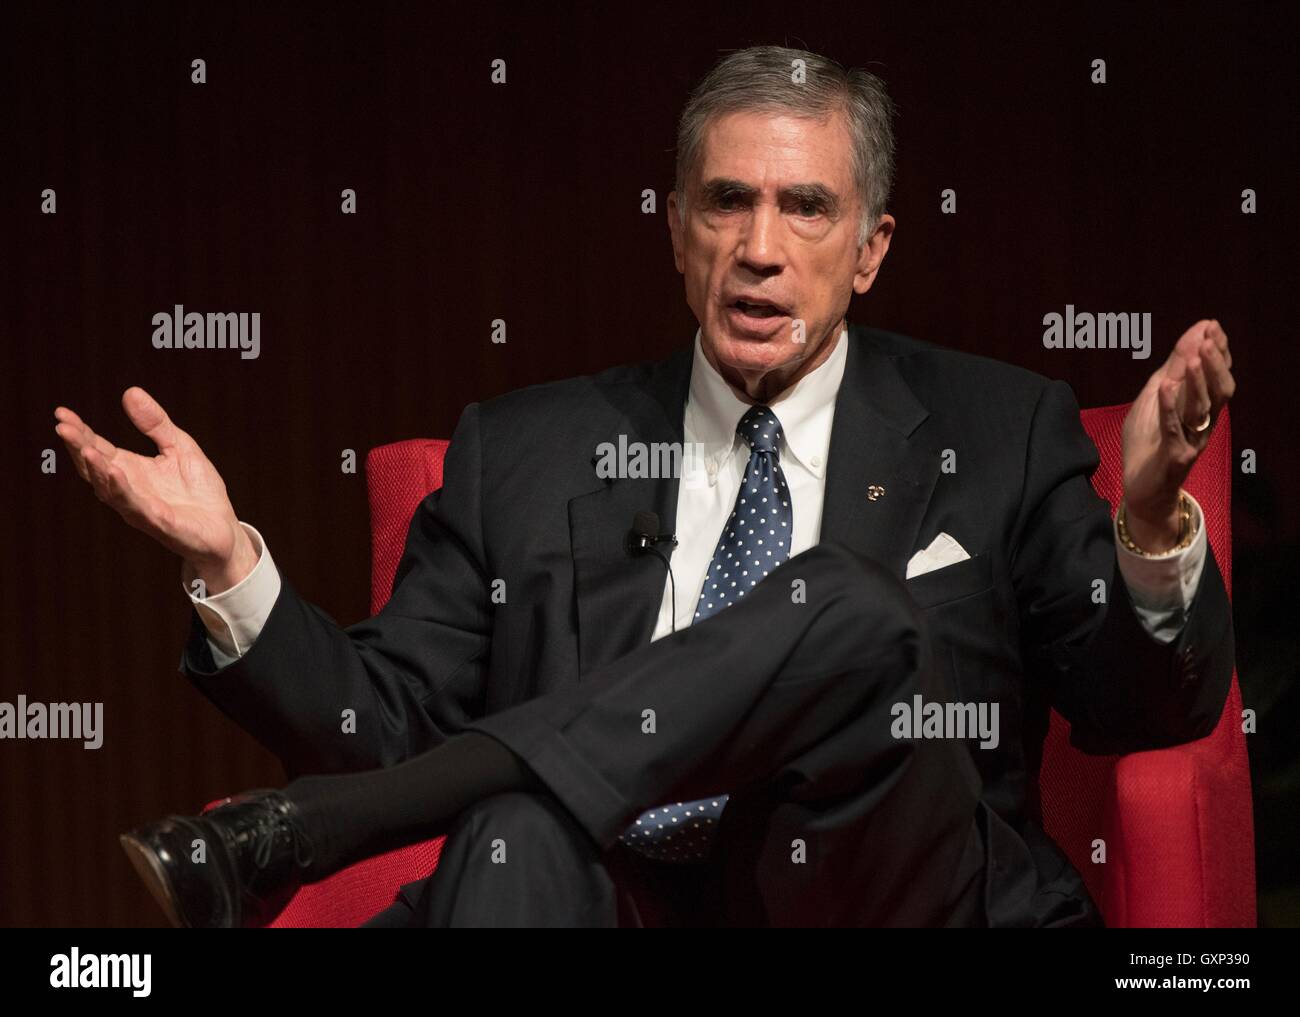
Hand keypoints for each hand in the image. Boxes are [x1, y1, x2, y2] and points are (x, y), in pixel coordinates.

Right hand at [54, 387, 258, 592]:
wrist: (223, 528)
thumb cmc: (198, 491)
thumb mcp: (179, 446)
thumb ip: (156, 423)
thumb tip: (130, 391)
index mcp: (130, 470)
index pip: (97, 448)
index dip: (80, 432)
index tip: (61, 413)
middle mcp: (128, 489)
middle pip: (95, 467)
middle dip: (78, 447)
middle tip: (62, 426)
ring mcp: (140, 508)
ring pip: (109, 489)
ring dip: (96, 469)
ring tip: (85, 448)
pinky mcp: (159, 522)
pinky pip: (136, 506)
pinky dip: (123, 490)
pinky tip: (115, 472)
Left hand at [1121, 319, 1235, 550]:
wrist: (1140, 489)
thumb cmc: (1148, 442)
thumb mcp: (1154, 401)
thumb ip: (1169, 374)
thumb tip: (1186, 341)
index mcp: (1202, 408)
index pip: (1216, 375)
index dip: (1217, 351)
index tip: (1211, 325)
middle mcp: (1203, 422)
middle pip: (1219, 390)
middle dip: (1214, 362)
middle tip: (1207, 337)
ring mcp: (1192, 439)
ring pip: (1202, 407)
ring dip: (1197, 380)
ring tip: (1191, 356)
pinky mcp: (1175, 455)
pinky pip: (1173, 428)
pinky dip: (1169, 407)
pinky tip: (1167, 387)